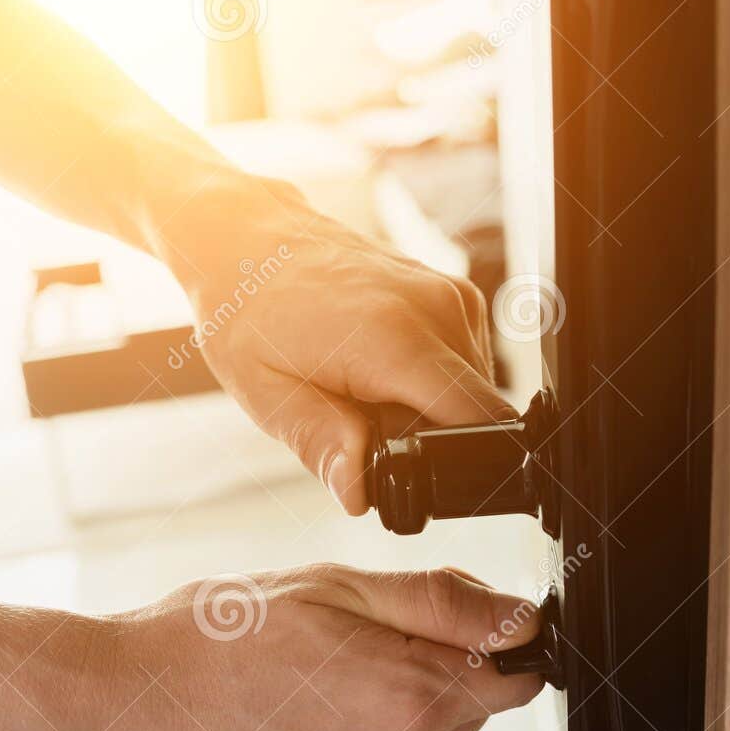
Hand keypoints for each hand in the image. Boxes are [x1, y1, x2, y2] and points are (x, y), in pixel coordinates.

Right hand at [28, 566, 542, 730]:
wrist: (115, 725)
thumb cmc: (204, 646)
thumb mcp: (329, 590)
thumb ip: (440, 604)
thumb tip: (521, 618)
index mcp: (412, 703)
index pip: (517, 675)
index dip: (490, 635)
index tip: (441, 617)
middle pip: (467, 709)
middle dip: (431, 667)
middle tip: (343, 637)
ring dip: (389, 708)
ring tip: (304, 680)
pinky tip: (291, 720)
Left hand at [188, 203, 514, 513]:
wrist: (250, 238)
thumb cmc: (250, 310)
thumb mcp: (267, 392)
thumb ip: (321, 444)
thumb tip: (358, 492)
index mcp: (395, 339)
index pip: (480, 420)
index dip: (456, 465)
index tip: (409, 470)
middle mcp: (437, 310)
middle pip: (477, 415)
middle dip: (431, 439)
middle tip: (363, 419)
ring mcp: (452, 297)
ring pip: (472, 392)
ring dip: (428, 408)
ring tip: (366, 386)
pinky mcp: (455, 295)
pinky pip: (464, 363)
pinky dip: (429, 379)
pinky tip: (381, 365)